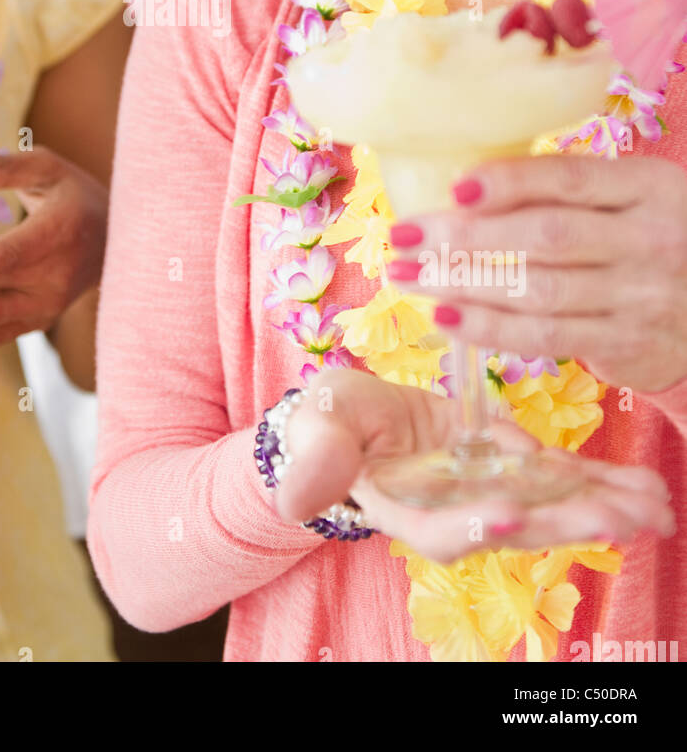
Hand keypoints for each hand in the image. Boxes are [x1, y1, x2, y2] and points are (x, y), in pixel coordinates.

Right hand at [277, 369, 673, 565]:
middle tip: (615, 519)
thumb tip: (298, 495)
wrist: (354, 420)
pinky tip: (646, 486)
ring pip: (549, 508)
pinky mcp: (511, 468)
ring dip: (600, 509)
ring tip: (651, 508)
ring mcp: (488, 493)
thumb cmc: (326, 423)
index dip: (473, 525)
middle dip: (565, 524)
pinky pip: (561, 479)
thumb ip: (315, 458)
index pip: (440, 530)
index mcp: (404, 509)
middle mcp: (456, 513)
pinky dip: (603, 482)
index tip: (509, 513)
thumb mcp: (315, 427)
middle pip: (515, 528)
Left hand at [385, 155, 686, 394]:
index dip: (507, 182)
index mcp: (649, 186)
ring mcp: (639, 295)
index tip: (451, 186)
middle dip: (463, 236)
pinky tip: (445, 318)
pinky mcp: (624, 342)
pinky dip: (488, 328)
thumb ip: (567, 188)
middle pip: (544, 235)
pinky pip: (544, 336)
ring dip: (461, 284)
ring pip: (536, 290)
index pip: (569, 178)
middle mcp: (650, 238)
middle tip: (402, 235)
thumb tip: (462, 181)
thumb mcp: (628, 198)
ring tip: (407, 276)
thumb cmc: (642, 240)